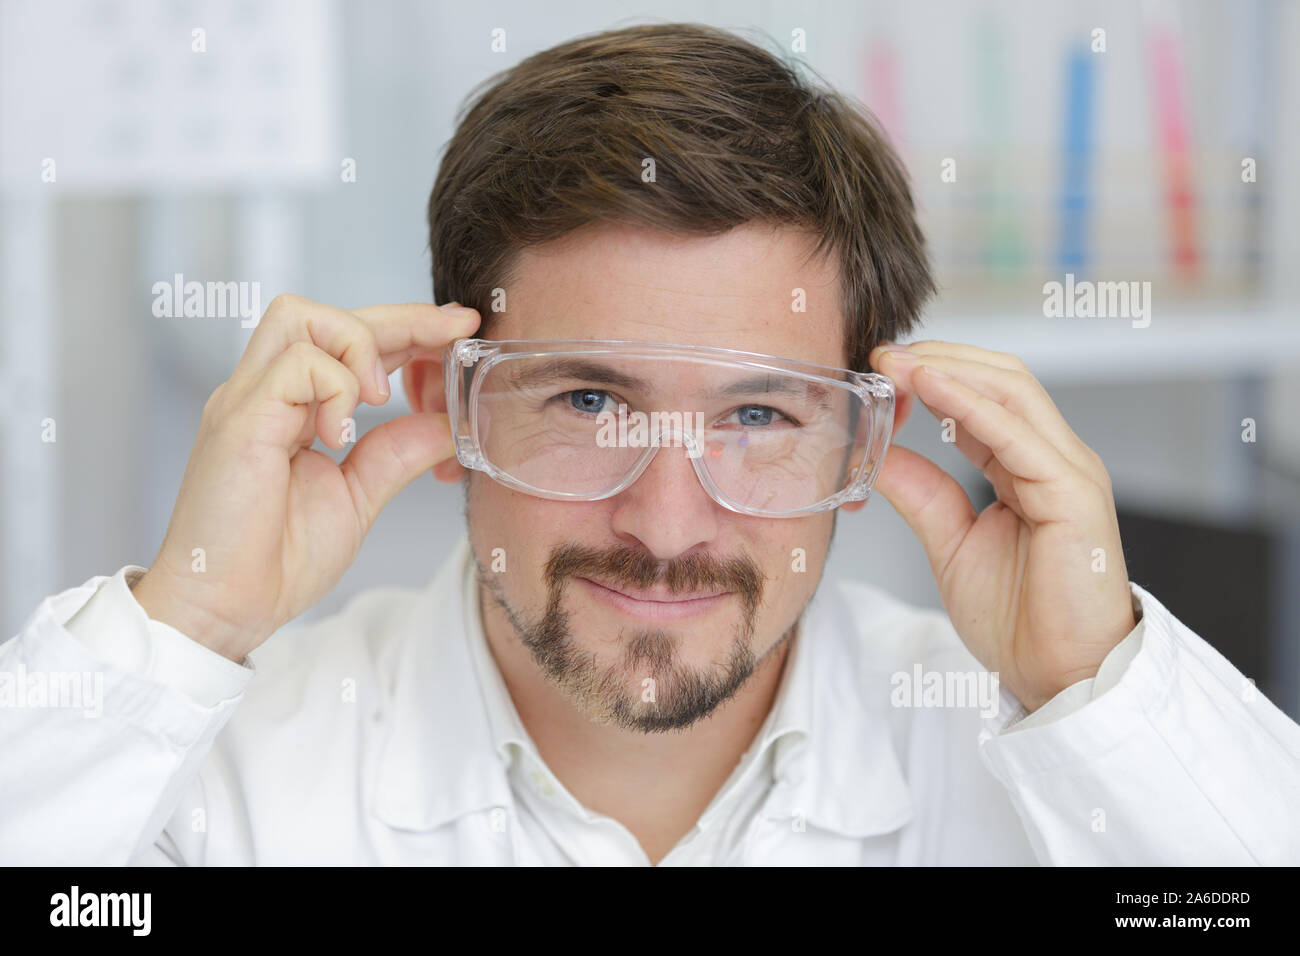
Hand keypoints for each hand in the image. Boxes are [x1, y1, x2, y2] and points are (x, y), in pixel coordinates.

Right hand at [132, 294, 479, 662]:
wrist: (225, 610)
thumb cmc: (275, 561)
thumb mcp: (357, 496)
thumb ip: (397, 453)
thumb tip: (446, 422)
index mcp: (287, 406)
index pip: (345, 340)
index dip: (404, 326)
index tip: (459, 327)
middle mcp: (262, 392)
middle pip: (325, 313)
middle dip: (399, 317)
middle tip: (452, 333)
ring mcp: (246, 401)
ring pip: (301, 317)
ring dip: (358, 346)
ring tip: (379, 400)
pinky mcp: (239, 420)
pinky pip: (295, 365)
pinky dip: (335, 388)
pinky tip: (341, 435)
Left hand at [864, 340, 1135, 711]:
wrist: (1058, 677)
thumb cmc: (1018, 618)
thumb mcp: (949, 540)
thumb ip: (920, 491)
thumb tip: (878, 452)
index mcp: (1027, 466)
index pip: (982, 397)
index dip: (930, 376)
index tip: (878, 369)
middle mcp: (1053, 458)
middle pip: (1001, 378)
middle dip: (939, 358)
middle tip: (881, 354)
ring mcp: (1068, 471)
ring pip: (1012, 391)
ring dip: (950, 369)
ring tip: (897, 361)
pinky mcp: (1073, 494)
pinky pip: (1017, 436)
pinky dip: (970, 406)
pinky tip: (929, 389)